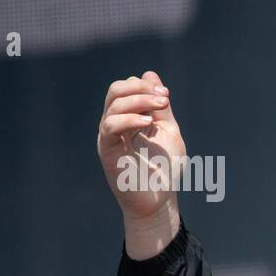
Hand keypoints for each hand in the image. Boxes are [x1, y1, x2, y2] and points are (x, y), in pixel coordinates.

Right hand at [96, 70, 185, 256]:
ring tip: (160, 106)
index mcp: (127, 119)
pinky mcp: (107, 151)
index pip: (125, 89)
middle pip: (115, 91)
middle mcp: (114, 125)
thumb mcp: (168, 132)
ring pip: (113, 105)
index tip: (166, 95)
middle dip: (140, 88)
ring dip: (139, 100)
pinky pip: (110, 126)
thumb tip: (150, 74)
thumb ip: (160, 107)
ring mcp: (109, 137)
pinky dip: (129, 119)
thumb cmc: (164, 170)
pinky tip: (148, 123)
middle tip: (163, 98)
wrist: (159, 201)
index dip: (144, 86)